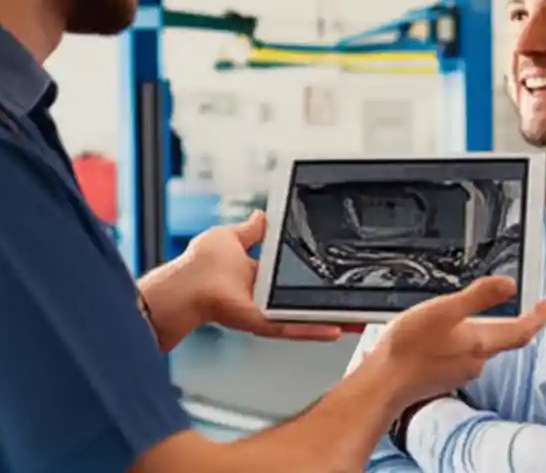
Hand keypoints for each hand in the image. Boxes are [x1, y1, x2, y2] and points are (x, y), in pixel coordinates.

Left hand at [139, 212, 341, 349]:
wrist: (185, 287)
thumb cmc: (198, 265)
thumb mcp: (231, 237)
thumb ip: (251, 230)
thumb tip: (262, 216)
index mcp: (258, 275)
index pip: (293, 276)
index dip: (313, 275)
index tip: (336, 273)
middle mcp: (265, 296)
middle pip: (306, 301)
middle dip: (333, 303)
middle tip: (360, 303)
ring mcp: (266, 312)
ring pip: (306, 318)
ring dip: (333, 319)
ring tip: (360, 319)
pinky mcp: (263, 324)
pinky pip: (293, 328)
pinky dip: (315, 330)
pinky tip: (339, 328)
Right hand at [364, 277, 545, 407]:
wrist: (383, 384)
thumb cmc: (409, 347)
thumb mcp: (444, 310)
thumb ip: (478, 297)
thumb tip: (510, 285)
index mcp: (480, 343)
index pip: (522, 331)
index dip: (539, 317)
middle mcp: (475, 362)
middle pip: (503, 339)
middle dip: (513, 322)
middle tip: (522, 306)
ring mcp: (459, 371)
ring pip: (481, 347)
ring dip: (483, 331)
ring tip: (476, 313)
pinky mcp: (444, 376)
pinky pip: (462, 354)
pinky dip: (463, 341)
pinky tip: (446, 334)